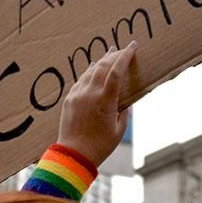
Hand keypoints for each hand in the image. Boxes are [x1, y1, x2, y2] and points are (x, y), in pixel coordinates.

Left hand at [56, 43, 135, 166]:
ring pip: (90, 71)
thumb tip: (127, 99)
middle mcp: (90, 94)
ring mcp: (77, 95)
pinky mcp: (69, 99)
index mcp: (105, 101)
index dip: (125, 56)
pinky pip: (80, 80)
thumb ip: (125, 111)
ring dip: (101, 61)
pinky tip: (92, 68)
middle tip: (122, 48)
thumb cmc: (100, 146)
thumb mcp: (119, 129)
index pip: (117, 71)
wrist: (73, 155)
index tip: (132, 47)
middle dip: (114, 55)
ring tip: (109, 53)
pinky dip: (89, 72)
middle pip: (102, 66)